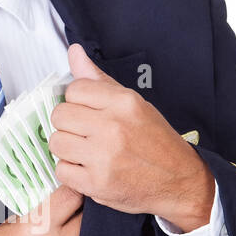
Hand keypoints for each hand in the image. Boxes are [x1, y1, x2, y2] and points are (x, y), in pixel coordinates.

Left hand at [48, 42, 214, 230]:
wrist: (178, 179)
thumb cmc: (155, 140)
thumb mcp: (133, 103)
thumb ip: (99, 80)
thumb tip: (74, 51)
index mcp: (124, 102)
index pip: (74, 89)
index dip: (77, 102)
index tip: (88, 112)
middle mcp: (113, 127)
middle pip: (60, 115)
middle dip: (69, 125)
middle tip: (85, 134)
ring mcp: (104, 157)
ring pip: (56, 142)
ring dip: (67, 148)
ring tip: (86, 152)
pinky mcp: (97, 183)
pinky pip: (61, 171)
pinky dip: (71, 172)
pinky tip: (88, 169)